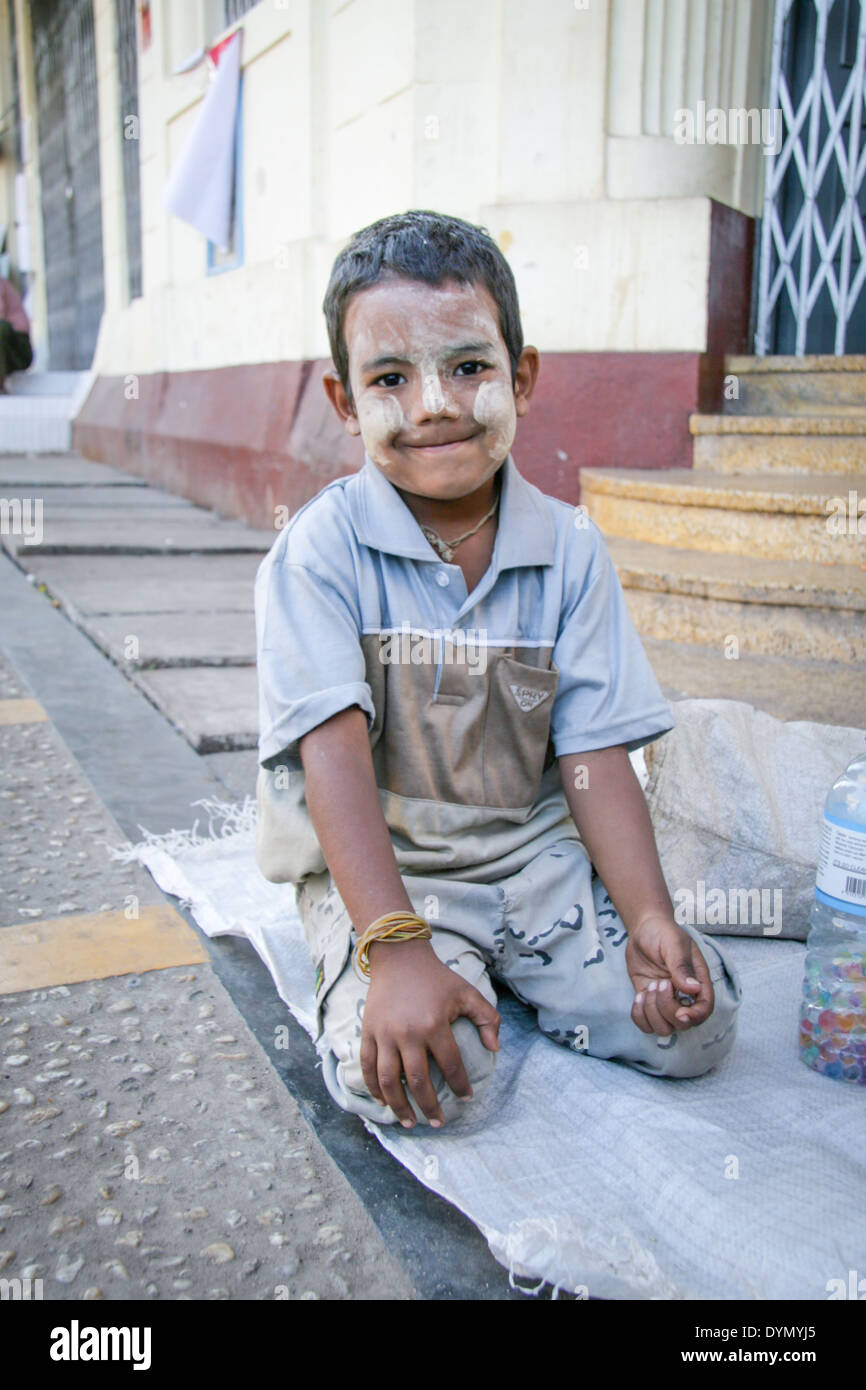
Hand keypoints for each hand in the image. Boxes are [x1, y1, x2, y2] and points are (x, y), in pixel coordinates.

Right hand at [360, 938, 499, 1128]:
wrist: (398, 957)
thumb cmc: (436, 978)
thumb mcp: (466, 992)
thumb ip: (487, 1018)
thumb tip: (494, 1049)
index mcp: (434, 1025)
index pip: (450, 1066)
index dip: (460, 1086)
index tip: (466, 1098)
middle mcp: (407, 1033)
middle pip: (417, 1081)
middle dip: (429, 1107)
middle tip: (438, 1123)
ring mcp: (384, 1034)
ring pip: (389, 1080)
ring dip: (399, 1106)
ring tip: (410, 1122)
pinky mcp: (368, 1032)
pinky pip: (368, 1067)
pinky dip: (374, 1088)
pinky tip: (384, 1101)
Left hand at [625, 915, 714, 1035]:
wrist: (644, 928)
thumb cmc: (663, 933)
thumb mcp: (673, 944)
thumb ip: (682, 966)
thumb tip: (694, 989)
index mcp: (698, 982)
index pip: (704, 1009)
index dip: (695, 1017)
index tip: (680, 1013)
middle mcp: (684, 996)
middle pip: (682, 1024)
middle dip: (667, 1008)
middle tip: (658, 983)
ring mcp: (666, 1001)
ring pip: (664, 1028)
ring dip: (652, 1012)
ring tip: (648, 987)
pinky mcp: (649, 1002)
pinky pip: (645, 1024)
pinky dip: (639, 1016)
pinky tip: (638, 996)